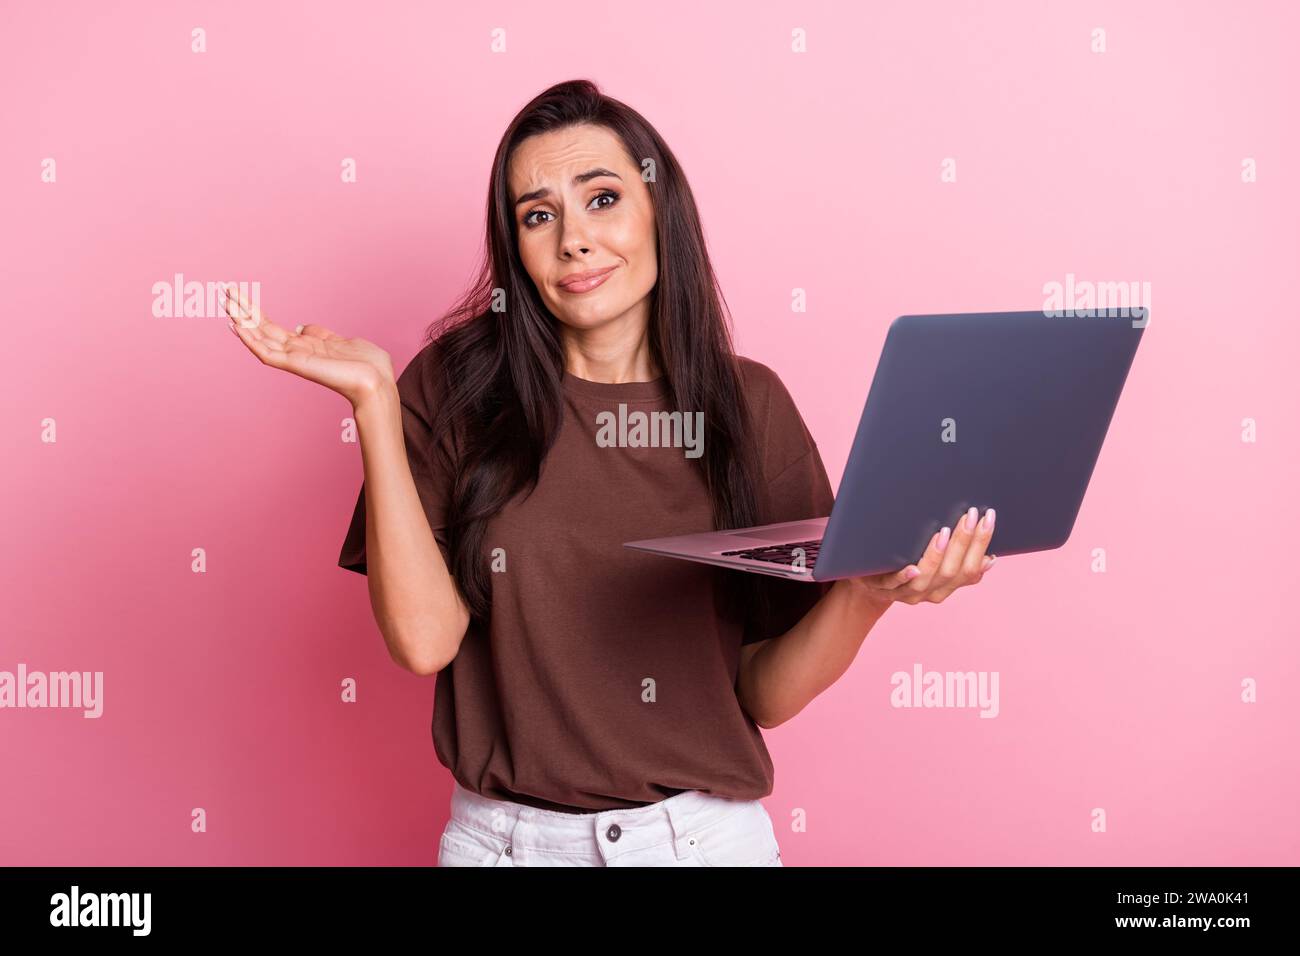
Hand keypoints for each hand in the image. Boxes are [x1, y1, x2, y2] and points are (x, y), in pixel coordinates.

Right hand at [223, 283, 395, 405]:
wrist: (377, 380)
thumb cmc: (367, 364)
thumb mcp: (340, 340)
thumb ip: (318, 334)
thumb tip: (301, 327)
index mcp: (305, 346)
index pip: (273, 328)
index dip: (256, 313)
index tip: (241, 297)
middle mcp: (296, 352)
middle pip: (262, 329)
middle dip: (244, 311)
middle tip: (226, 292)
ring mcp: (294, 359)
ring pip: (259, 339)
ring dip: (242, 322)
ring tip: (226, 304)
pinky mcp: (296, 365)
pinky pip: (266, 353)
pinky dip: (250, 341)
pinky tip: (237, 326)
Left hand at [847, 506, 996, 610]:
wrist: (867, 582)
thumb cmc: (905, 564)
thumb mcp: (933, 562)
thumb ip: (956, 559)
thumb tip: (988, 554)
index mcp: (946, 586)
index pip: (971, 569)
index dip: (981, 544)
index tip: (988, 517)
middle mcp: (929, 592)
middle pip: (953, 571)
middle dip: (965, 542)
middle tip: (971, 515)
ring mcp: (905, 592)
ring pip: (927, 578)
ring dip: (938, 555)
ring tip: (945, 532)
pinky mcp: (881, 587)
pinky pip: (894, 584)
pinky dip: (906, 576)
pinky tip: (913, 568)